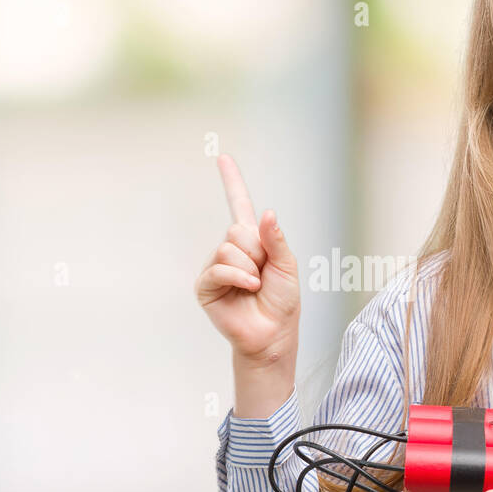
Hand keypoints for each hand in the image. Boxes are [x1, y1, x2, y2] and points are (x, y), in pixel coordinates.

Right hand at [195, 154, 299, 360]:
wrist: (272, 334)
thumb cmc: (282, 302)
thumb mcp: (287, 266)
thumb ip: (277, 239)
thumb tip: (268, 213)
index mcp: (252, 242)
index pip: (239, 205)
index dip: (232, 181)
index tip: (223, 157)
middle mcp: (230, 250)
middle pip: (237, 229)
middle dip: (257, 251)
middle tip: (263, 274)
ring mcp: (216, 267)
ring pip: (228, 248)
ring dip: (249, 268)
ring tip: (254, 286)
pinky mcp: (205, 285)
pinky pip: (219, 267)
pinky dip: (238, 277)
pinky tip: (247, 289)